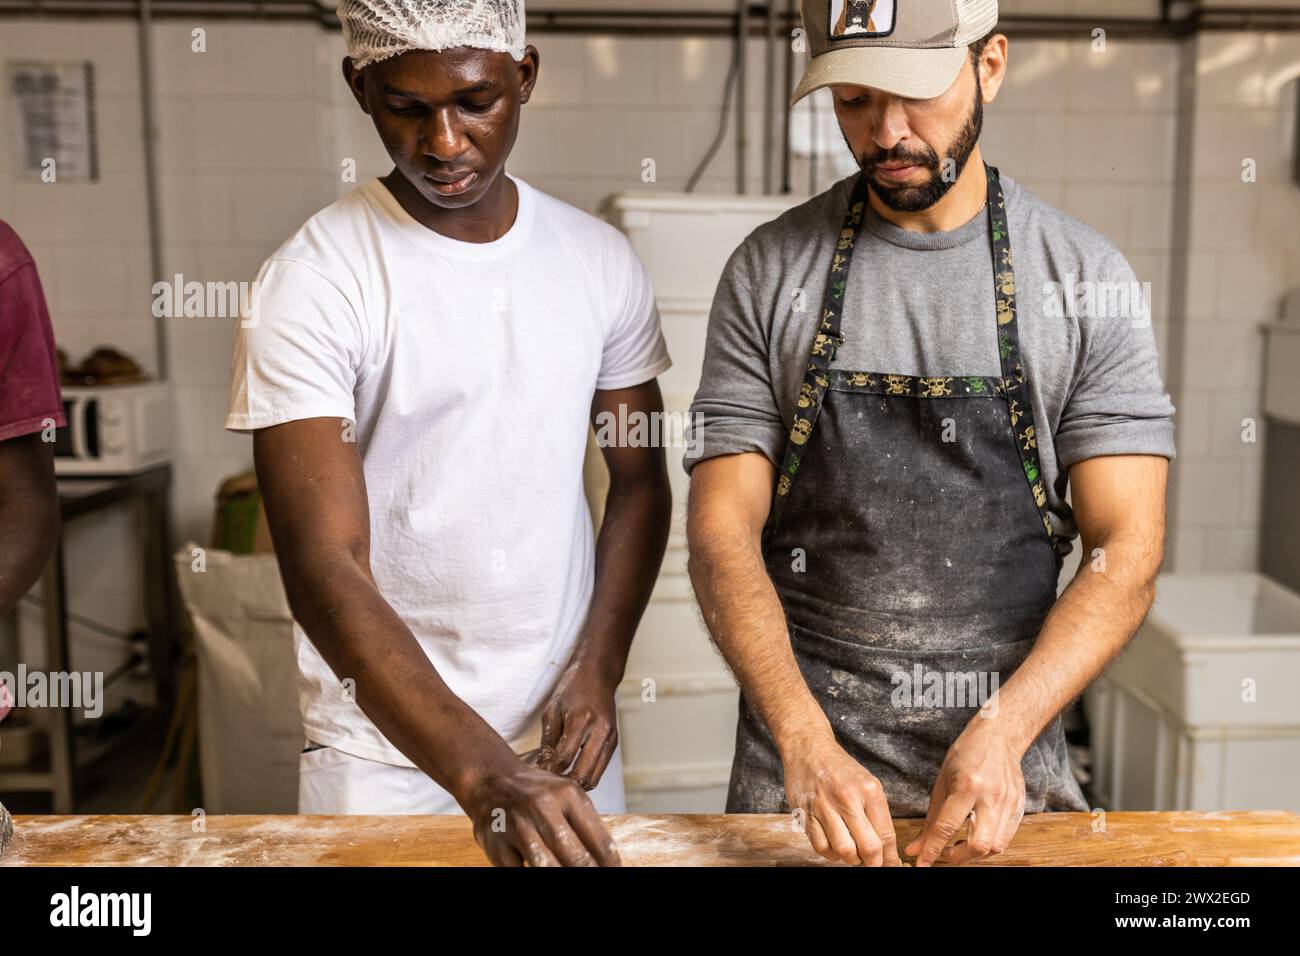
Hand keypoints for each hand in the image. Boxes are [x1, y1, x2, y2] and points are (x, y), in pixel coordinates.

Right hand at [464, 763, 621, 866]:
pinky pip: (520, 872)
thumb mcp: (566, 797)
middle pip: (576, 858)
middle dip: (588, 873)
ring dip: (562, 877)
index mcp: (568, 794)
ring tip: (571, 880)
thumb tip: (606, 862)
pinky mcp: (497, 844)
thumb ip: (586, 825)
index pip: (599, 841)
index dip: (610, 866)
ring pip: (548, 867)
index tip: (614, 874)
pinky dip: (532, 875)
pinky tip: (541, 872)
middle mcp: (543, 807)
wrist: (491, 781)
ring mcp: (518, 826)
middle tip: (594, 879)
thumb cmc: (537, 793)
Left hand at [537, 661, 618, 789]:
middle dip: (564, 783)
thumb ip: (548, 742)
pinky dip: (587, 776)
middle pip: (582, 772)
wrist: (597, 676)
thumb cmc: (571, 691)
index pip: (564, 757)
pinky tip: (572, 773)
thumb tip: (540, 768)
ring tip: (560, 782)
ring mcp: (610, 738)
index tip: (538, 776)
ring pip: (594, 776)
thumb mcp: (552, 712)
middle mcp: (600, 731)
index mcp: (582, 720)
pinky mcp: (614, 743)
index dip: (550, 770)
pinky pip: (600, 769)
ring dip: (577, 783)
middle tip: (549, 785)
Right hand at [783, 734, 901, 865]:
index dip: (890, 859)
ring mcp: (824, 806)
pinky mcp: (805, 813)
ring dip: (851, 859)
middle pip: (868, 848)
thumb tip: (885, 850)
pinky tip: (835, 846)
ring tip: (852, 853)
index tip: (891, 866)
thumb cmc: (840, 769)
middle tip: (872, 863)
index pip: (886, 836)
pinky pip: (821, 847)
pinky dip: (831, 854)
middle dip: (873, 864)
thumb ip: (877, 815)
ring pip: (844, 851)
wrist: (808, 748)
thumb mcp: (867, 783)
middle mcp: (848, 798)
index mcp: (869, 790)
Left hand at [906, 727, 1025, 865]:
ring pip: (995, 847)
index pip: (947, 827)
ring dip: (974, 855)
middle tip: (944, 853)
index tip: (921, 863)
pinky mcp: (1020, 809)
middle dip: (958, 858)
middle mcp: (991, 797)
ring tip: (959, 847)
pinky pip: (1005, 839)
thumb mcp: (942, 782)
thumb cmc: (966, 755)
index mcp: (967, 786)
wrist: (999, 738)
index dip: (932, 850)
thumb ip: (931, 819)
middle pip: (979, 845)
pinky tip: (976, 838)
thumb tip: (916, 848)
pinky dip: (988, 846)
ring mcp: (1009, 804)